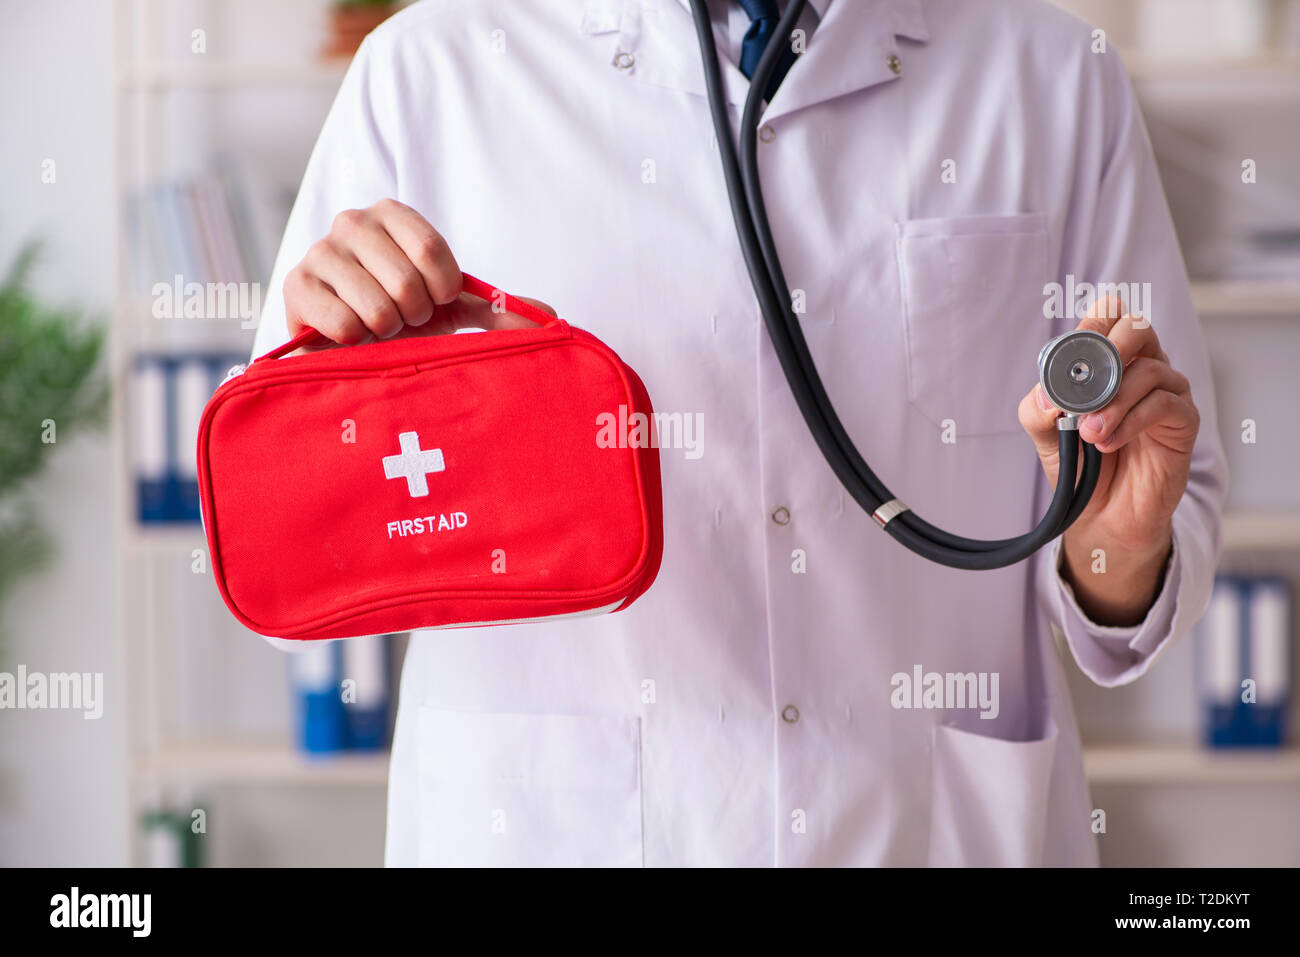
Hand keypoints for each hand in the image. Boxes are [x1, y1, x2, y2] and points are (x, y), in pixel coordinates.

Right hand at [283, 198, 552, 345]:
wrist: (343, 343)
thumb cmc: (399, 316)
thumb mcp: (450, 308)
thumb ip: (495, 308)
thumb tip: (553, 319)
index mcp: (393, 214)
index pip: (436, 255)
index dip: (444, 293)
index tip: (435, 302)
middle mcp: (351, 222)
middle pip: (408, 283)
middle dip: (414, 317)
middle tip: (402, 320)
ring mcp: (318, 252)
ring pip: (376, 308)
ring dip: (385, 331)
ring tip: (375, 327)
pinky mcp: (295, 287)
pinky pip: (343, 324)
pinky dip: (355, 342)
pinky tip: (348, 337)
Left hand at [1018, 296, 1199, 625]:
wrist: (1099, 514)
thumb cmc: (1077, 464)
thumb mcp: (1044, 432)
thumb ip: (1039, 408)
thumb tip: (1049, 396)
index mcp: (1107, 362)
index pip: (1110, 318)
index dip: (1096, 320)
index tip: (1076, 345)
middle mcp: (1140, 369)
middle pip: (1139, 328)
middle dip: (1111, 348)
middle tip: (1088, 381)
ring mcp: (1166, 392)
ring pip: (1150, 370)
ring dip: (1114, 401)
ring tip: (1088, 433)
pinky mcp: (1183, 421)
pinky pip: (1165, 404)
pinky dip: (1132, 420)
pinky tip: (1108, 441)